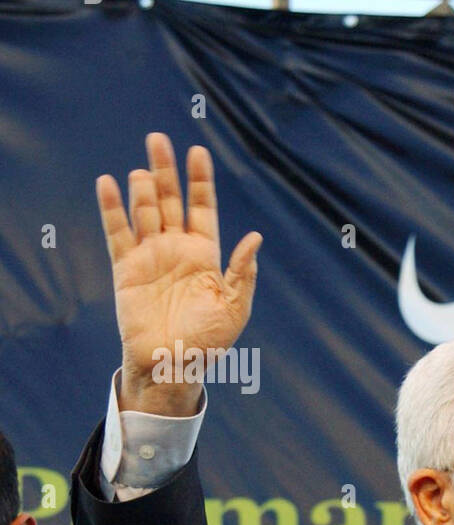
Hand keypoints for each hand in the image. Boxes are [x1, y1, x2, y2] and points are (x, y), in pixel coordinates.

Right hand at [96, 132, 261, 415]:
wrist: (173, 366)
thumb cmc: (209, 342)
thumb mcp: (234, 307)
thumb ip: (242, 272)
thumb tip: (254, 237)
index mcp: (207, 255)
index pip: (202, 208)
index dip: (200, 180)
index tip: (198, 151)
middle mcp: (177, 249)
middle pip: (171, 200)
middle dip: (166, 170)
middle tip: (158, 139)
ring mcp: (151, 256)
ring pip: (145, 211)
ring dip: (143, 188)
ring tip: (143, 169)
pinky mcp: (126, 268)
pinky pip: (117, 232)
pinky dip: (112, 208)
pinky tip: (108, 183)